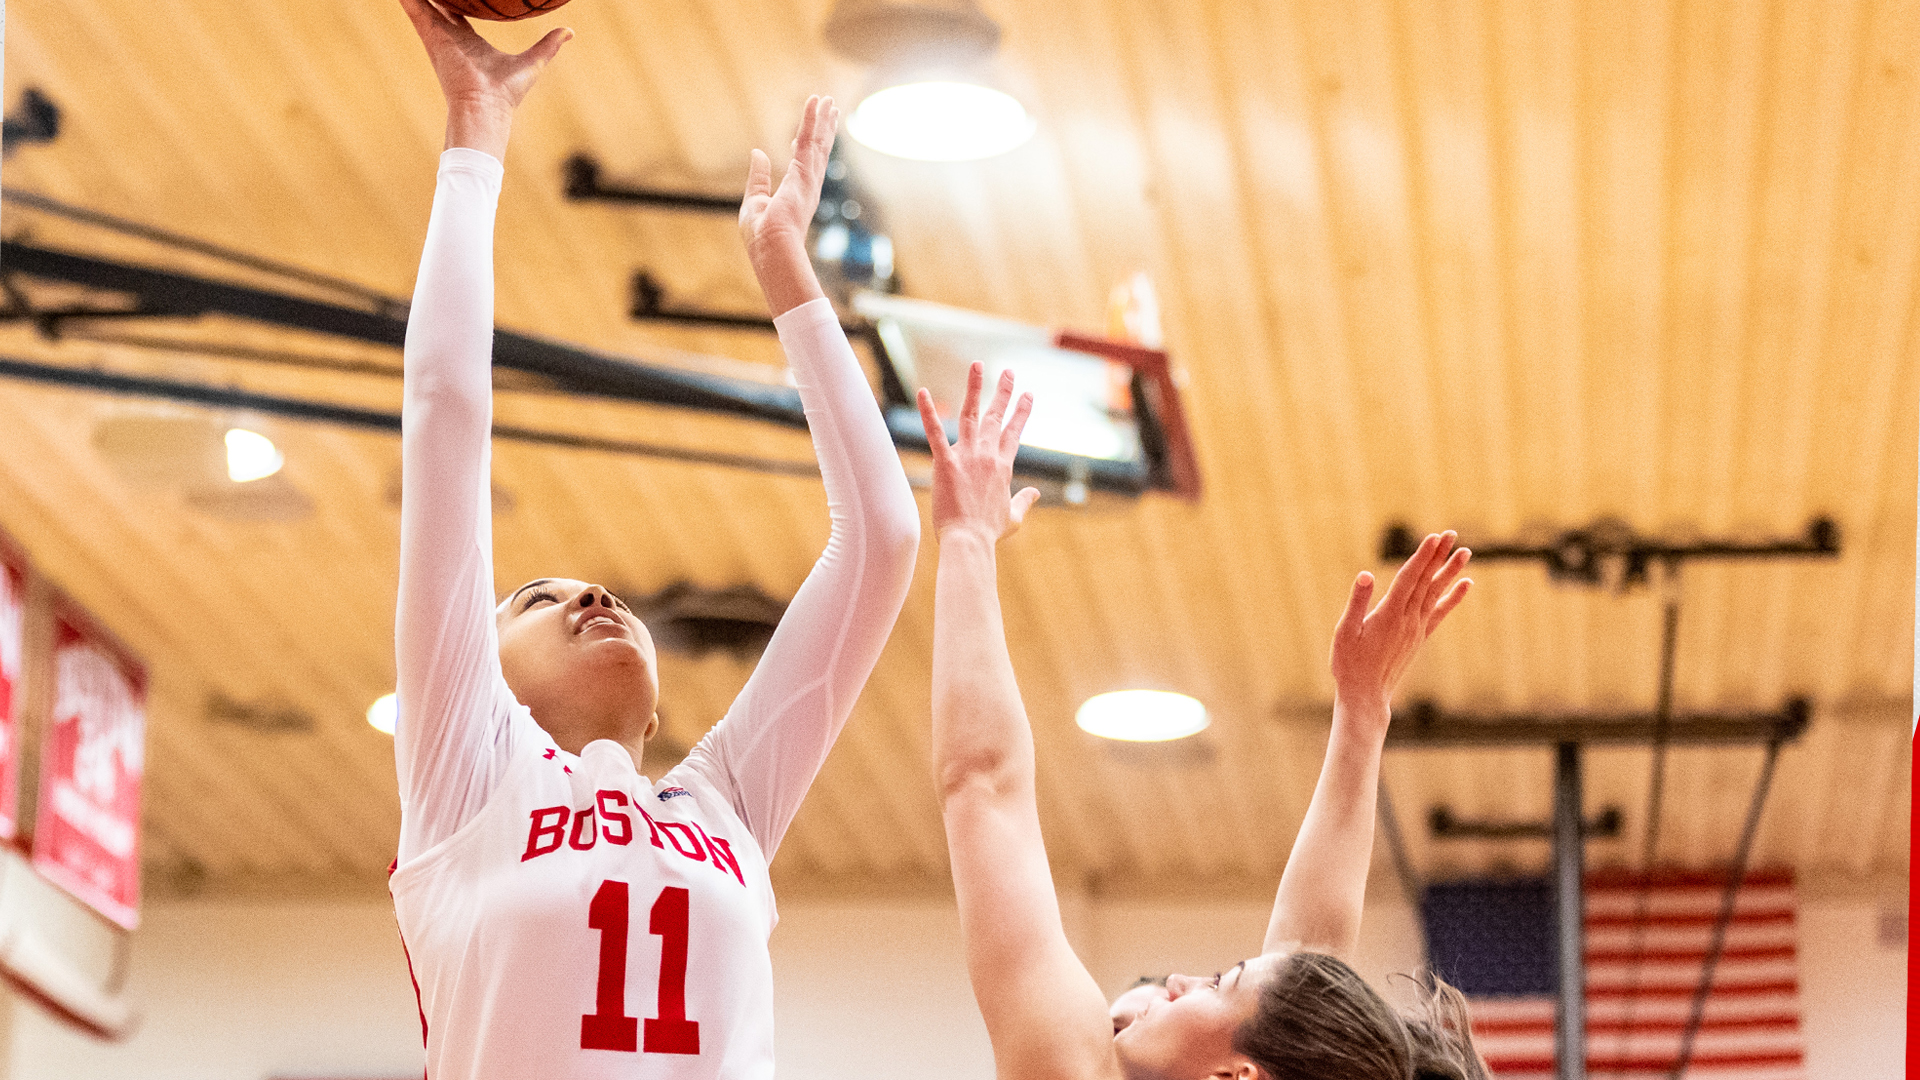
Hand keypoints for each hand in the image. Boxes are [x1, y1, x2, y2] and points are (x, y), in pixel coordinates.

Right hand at [399, 0, 570, 154]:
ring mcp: (437, 35)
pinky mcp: (430, 35)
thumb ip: (548, 46)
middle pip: (438, 4)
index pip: (457, 12)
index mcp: (468, 40)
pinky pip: (414, 6)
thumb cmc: (506, 92)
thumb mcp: (532, 62)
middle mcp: (450, 36)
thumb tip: (569, 32)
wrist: (486, 107)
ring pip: (424, 2)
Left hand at [740, 96, 837, 258]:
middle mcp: (809, 186)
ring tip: (828, 101)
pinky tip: (816, 103)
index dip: (802, 148)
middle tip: (830, 110)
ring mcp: (809, 179)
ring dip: (822, 120)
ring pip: (817, 142)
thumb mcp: (754, 201)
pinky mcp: (804, 173)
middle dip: (824, 129)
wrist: (772, 250)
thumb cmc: (762, 236)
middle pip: (818, 151)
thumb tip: (758, 153)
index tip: (798, 136)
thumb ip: (758, 177)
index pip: (802, 166)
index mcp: (797, 195)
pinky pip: (808, 140)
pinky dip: (812, 120)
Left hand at [917, 364, 1040, 544]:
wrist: (969, 542)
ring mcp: (967, 457)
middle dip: (1004, 392)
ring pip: (971, 415)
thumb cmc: (989, 533)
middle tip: (1010, 372)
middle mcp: (988, 456)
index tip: (1028, 395)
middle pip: (996, 417)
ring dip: (975, 388)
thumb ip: (1025, 501)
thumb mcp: (1014, 517)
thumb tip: (1034, 492)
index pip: (1014, 433)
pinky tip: (921, 391)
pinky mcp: (945, 463)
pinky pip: (935, 433)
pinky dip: (928, 411)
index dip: (1021, 412)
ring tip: (978, 365)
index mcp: (1004, 467)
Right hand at [1329, 531, 1470, 709]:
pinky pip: (1440, 613)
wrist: (1366, 695)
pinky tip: (1466, 584)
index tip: (1435, 538)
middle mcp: (1408, 619)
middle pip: (1426, 581)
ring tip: (1465, 552)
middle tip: (1452, 534)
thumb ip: (1357, 603)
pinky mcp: (1420, 637)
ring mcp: (1417, 628)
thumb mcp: (1345, 632)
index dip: (1422, 557)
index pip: (1409, 579)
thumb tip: (1366, 575)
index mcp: (1389, 614)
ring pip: (1436, 594)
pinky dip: (1454, 597)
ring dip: (1450, 572)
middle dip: (1438, 556)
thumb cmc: (1349, 663)